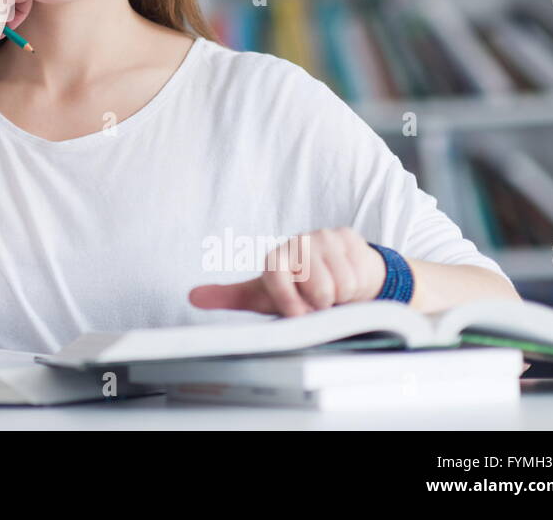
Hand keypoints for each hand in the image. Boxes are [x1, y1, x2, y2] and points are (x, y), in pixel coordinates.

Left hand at [188, 227, 388, 316]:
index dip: (290, 301)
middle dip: (322, 304)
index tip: (298, 316)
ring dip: (341, 297)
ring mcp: (325, 236)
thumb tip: (192, 296)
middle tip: (317, 303)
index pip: (278, 276)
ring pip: (343, 284)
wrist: (339, 276)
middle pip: (320, 287)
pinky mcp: (349, 238)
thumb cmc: (299, 290)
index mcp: (275, 258)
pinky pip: (361, 275)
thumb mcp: (265, 297)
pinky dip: (358, 287)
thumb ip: (229, 297)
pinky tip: (348, 282)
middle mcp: (298, 242)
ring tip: (333, 294)